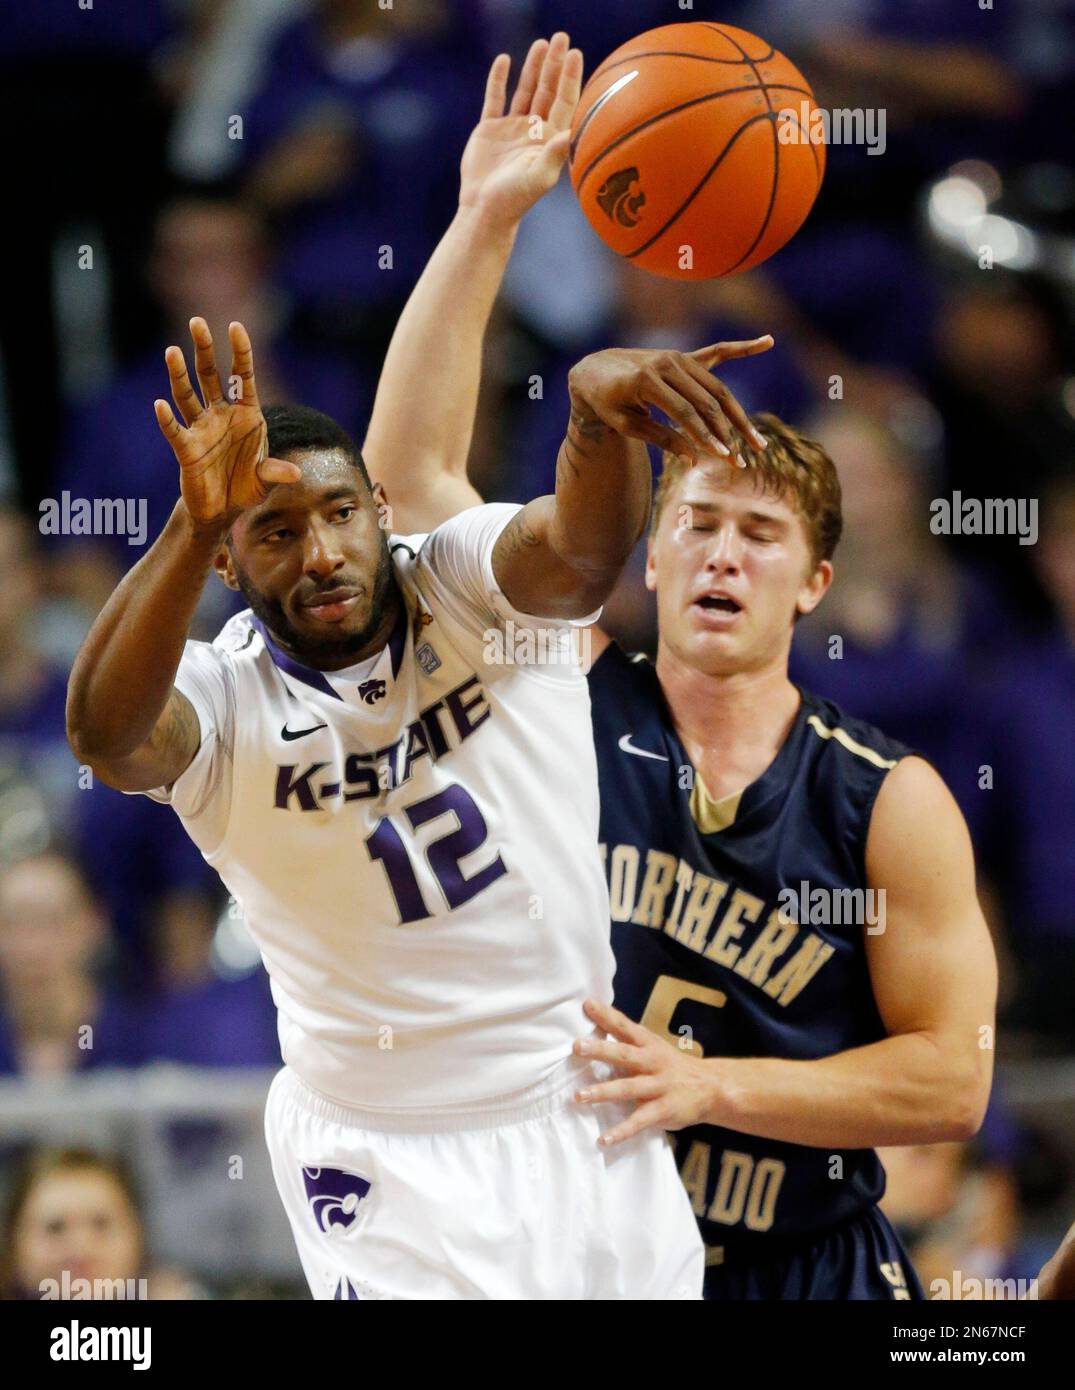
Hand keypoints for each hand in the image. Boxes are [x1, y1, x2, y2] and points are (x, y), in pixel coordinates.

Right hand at [154, 318, 300, 528]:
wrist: (223, 509)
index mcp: (247, 415)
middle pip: (210, 376)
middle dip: (204, 350)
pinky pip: (176, 430)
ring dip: (179, 375)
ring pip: (188, 395)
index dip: (240, 352)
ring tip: (171, 351)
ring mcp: (202, 429)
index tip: (235, 326)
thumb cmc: (246, 487)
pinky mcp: (187, 448)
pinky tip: (159, 405)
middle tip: (197, 322)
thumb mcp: (265, 480)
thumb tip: (295, 473)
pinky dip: (167, 419)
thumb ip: (276, 472)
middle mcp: (222, 415)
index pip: (243, 376)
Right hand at [458, 32, 581, 226]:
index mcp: (549, 140)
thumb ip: (556, 153)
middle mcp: (533, 131)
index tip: (575, 54)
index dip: (569, 78)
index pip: (564, 102)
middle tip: (561, 37)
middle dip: (554, 64)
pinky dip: (498, 80)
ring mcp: (512, 128)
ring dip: (532, 67)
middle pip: (547, 90)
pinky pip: (495, 98)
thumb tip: (573, 131)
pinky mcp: (489, 129)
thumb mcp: (539, 177)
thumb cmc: (515, 199)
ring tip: (541, 43)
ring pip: (525, 90)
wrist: (484, 210)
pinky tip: (504, 61)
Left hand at [566, 339, 773, 463]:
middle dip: (728, 433)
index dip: (706, 436)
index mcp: (648, 380)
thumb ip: (660, 438)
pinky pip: (719, 351)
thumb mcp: (625, 425)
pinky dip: (743, 348)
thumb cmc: (607, 402)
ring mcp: (678, 357)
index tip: (723, 458)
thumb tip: (695, 459)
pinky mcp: (685, 357)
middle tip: (743, 460)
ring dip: (739, 417)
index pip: (686, 412)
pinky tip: (767, 341)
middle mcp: (667, 364)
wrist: (596, 370)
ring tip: (757, 442)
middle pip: (709, 402)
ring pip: (718, 389)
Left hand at [573, 998, 717, 1146]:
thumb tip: (597, 1024)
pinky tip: (603, 1139)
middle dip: (601, 1050)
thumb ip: (628, 1040)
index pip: (625, 1026)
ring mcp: (659, 1086)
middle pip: (624, 1054)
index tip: (587, 1004)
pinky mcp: (663, 1109)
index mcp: (649, 1044)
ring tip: (579, 1095)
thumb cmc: (671, 1066)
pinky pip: (639, 1121)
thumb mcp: (654, 1047)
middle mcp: (653, 1062)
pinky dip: (621, 1131)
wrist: (711, 1087)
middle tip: (576, 1047)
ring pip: (628, 1088)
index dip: (607, 1015)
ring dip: (603, 1092)